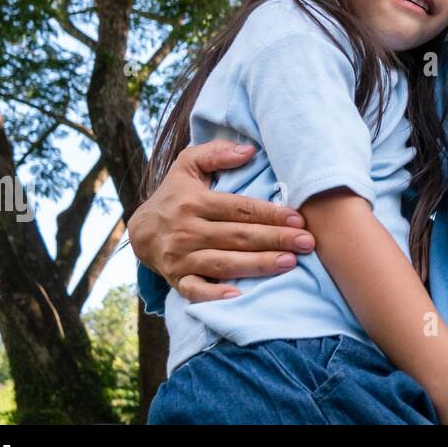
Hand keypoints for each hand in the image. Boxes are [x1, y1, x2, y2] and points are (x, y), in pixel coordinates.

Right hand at [127, 139, 314, 301]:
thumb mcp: (188, 164)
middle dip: (276, 239)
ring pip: (225, 262)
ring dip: (258, 264)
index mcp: (195, 202)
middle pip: (239, 236)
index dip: (271, 214)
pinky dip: (215, 294)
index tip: (299, 219)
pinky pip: (196, 290)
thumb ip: (216, 152)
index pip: (241, 209)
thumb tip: (249, 151)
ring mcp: (181, 258)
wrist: (140, 230)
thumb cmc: (175, 194)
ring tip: (289, 263)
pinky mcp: (176, 279)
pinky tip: (239, 295)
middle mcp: (188, 230)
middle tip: (307, 242)